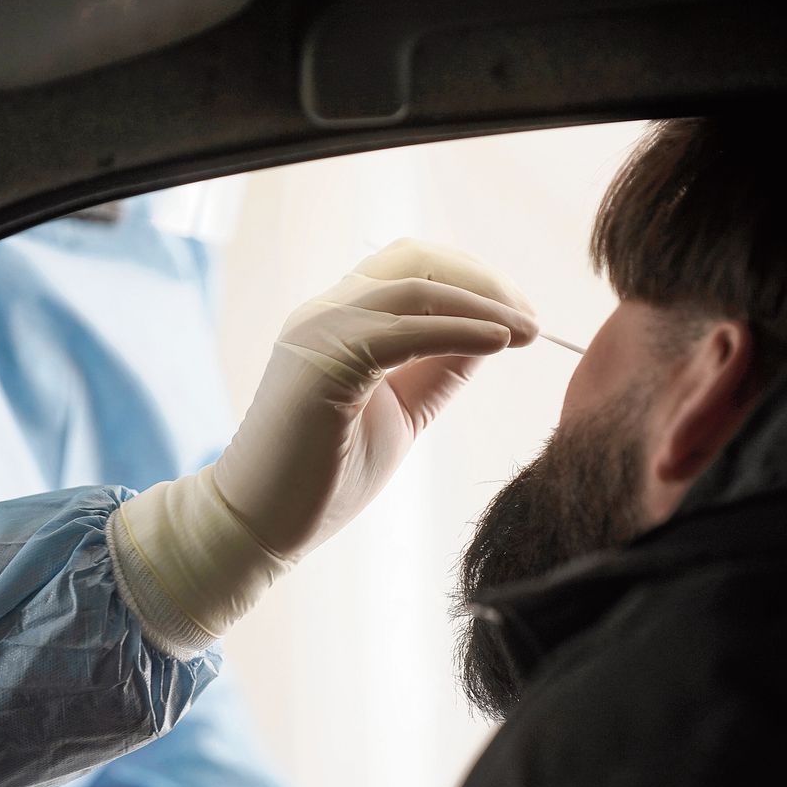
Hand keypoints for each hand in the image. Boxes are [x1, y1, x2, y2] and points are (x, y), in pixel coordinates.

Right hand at [108, 239, 537, 656]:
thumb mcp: (401, 414)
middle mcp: (324, 313)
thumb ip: (438, 371)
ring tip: (527, 330)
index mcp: (339, 321)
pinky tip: (498, 344)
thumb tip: (493, 336)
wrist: (256, 527)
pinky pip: (401, 331)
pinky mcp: (320, 365)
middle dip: (483, 280)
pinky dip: (457, 330)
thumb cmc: (323, 480)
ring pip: (412, 287)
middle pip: (415, 260)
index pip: (412, 269)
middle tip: (530, 317)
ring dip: (481, 302)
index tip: (520, 315)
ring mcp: (317, 333)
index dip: (473, 281)